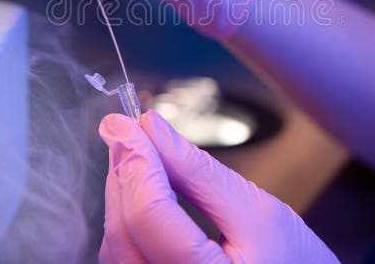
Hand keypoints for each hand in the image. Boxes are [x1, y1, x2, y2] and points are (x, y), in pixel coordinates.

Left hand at [98, 111, 338, 262]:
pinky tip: (140, 194)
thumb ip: (200, 172)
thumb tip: (154, 128)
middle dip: (124, 175)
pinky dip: (127, 223)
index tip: (123, 123)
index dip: (135, 161)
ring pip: (116, 249)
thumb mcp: (258, 213)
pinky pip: (125, 261)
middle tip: (125, 132)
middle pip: (123, 232)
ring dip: (122, 197)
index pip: (148, 215)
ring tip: (137, 158)